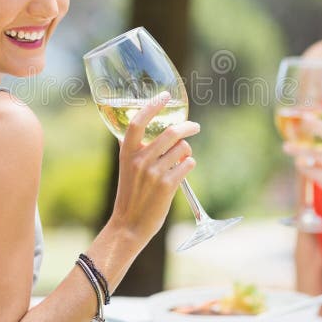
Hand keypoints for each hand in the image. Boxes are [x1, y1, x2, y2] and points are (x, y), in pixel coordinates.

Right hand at [111, 92, 199, 240]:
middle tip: (194, 127)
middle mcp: (139, 159)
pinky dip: (189, 165)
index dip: (152, 106)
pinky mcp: (167, 185)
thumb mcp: (129, 169)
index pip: (138, 122)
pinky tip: (182, 172)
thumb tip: (168, 136)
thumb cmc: (131, 196)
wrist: (128, 225)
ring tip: (182, 161)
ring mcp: (154, 172)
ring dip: (187, 152)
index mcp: (127, 152)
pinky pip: (188, 165)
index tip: (165, 96)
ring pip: (183, 149)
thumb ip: (141, 152)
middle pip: (171, 132)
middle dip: (188, 127)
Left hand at [282, 114, 321, 216]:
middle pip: (316, 155)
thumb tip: (311, 143)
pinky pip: (319, 182)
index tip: (305, 117)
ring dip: (303, 166)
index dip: (317, 126)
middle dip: (299, 151)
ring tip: (298, 162)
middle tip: (285, 146)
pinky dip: (315, 177)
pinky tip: (317, 175)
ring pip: (314, 171)